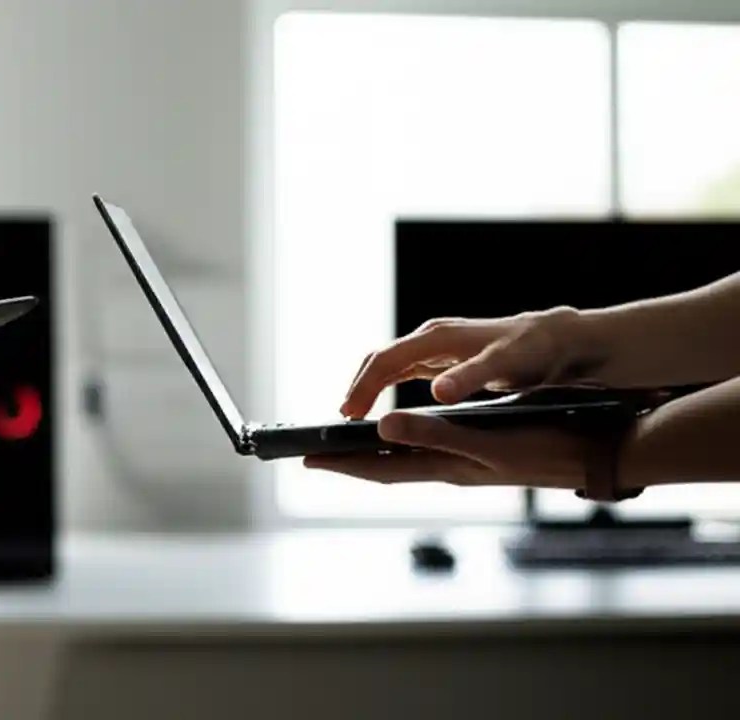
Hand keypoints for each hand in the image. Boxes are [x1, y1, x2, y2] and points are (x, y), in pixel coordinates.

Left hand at [303, 411, 589, 489]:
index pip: (380, 469)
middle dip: (348, 461)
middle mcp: (450, 469)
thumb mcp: (488, 442)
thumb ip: (435, 435)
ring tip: (346, 445)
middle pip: (386, 468)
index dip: (342, 463)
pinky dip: (407, 443)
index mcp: (447, 468)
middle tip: (312, 452)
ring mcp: (466, 464)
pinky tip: (404, 435)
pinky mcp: (482, 454)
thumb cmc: (548, 448)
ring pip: (406, 460)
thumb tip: (383, 428)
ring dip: (374, 454)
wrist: (599, 455)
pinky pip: (430, 451)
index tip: (306, 457)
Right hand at [340, 306, 603, 419]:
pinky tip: (381, 402)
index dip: (364, 388)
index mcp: (437, 339)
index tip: (350, 415)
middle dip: (359, 387)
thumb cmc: (531, 353)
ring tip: (354, 414)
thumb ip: (469, 379)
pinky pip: (401, 366)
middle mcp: (431, 337)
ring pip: (388, 362)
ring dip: (368, 386)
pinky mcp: (442, 354)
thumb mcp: (503, 367)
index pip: (385, 361)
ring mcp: (435, 344)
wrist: (555, 338)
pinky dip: (384, 383)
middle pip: (379, 358)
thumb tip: (437, 393)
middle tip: (344, 419)